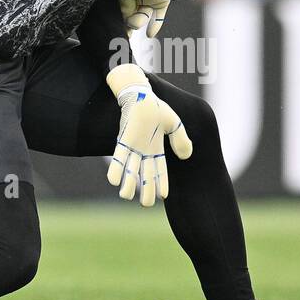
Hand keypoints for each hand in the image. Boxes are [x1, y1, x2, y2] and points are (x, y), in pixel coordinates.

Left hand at [105, 63, 191, 206]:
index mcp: (157, 149)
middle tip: (146, 205)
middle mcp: (144, 151)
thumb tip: (186, 155)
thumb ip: (181, 139)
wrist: (141, 94)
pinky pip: (119, 157)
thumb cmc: (156, 108)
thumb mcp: (174, 123)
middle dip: (146, 190)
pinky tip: (113, 181)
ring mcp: (133, 146)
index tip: (163, 197)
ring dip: (129, 183)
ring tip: (126, 196)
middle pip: (145, 175)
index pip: (160, 170)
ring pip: (130, 169)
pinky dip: (116, 168)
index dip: (161, 183)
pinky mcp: (123, 140)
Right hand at [117, 0, 169, 37]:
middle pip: (131, 16)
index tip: (119, 30)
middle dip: (131, 21)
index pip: (121, 10)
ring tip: (142, 15)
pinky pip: (157, 17)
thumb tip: (127, 20)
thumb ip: (124, 6)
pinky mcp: (160, 3)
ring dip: (140, 21)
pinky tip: (149, 34)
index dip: (120, 20)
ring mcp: (148, 1)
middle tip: (130, 25)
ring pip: (143, 17)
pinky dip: (154, 26)